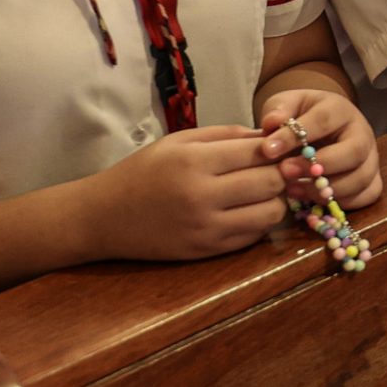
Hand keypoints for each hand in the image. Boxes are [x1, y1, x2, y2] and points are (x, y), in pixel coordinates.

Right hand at [79, 125, 287, 261]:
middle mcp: (203, 196)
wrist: (105, 217)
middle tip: (279, 168)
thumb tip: (269, 135)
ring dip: (276, 200)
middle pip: (271, 182)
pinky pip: (252, 237)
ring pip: (270, 213)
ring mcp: (206, 229)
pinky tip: (248, 210)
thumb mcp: (179, 141)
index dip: (278, 148)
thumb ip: (225, 135)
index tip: (282, 146)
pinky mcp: (206, 252)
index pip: (259, 152)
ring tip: (264, 191)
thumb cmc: (143, 171)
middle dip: (281, 173)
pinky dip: (259, 222)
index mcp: (195, 162)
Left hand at [258, 89, 382, 208]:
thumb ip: (278, 110)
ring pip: (360, 178)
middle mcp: (361, 132)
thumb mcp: (287, 105)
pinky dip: (341, 202)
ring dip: (325, 189)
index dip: (296, 136)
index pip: (323, 120)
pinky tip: (312, 199)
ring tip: (292, 189)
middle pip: (354, 151)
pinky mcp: (372, 180)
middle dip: (319, 166)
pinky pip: (367, 196)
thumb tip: (272, 123)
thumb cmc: (301, 117)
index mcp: (340, 109)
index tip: (268, 150)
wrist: (318, 130)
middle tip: (285, 172)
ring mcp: (370, 158)